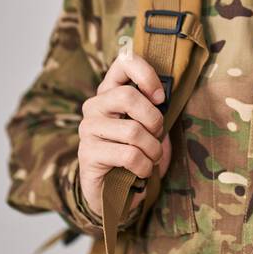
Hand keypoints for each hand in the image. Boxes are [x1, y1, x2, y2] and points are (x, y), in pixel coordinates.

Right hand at [77, 52, 171, 221]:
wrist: (112, 191)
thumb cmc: (135, 151)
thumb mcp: (148, 126)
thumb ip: (153, 108)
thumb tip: (165, 97)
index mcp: (110, 91)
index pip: (124, 62)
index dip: (146, 74)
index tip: (160, 97)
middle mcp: (95, 105)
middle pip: (128, 97)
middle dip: (154, 120)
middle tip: (157, 135)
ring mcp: (88, 129)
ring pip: (132, 131)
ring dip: (153, 149)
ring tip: (152, 158)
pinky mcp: (88, 153)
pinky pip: (128, 155)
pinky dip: (145, 166)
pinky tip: (143, 171)